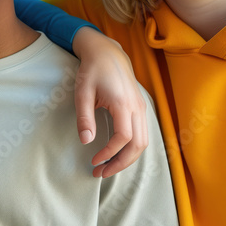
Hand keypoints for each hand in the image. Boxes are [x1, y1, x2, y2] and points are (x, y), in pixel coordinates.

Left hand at [72, 27, 147, 177]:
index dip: (110, 153)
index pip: (123, 137)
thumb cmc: (92, 71)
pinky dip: (132, 149)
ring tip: (107, 167)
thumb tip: (86, 141)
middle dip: (121, 163)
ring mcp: (142, 108)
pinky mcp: (140, 108)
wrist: (107, 52)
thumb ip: (84, 117)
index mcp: (123, 103)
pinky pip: (142, 134)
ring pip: (143, 142)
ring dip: (127, 158)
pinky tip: (116, 154)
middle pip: (138, 145)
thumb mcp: (82, 92)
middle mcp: (137, 108)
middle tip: (100, 173)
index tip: (94, 161)